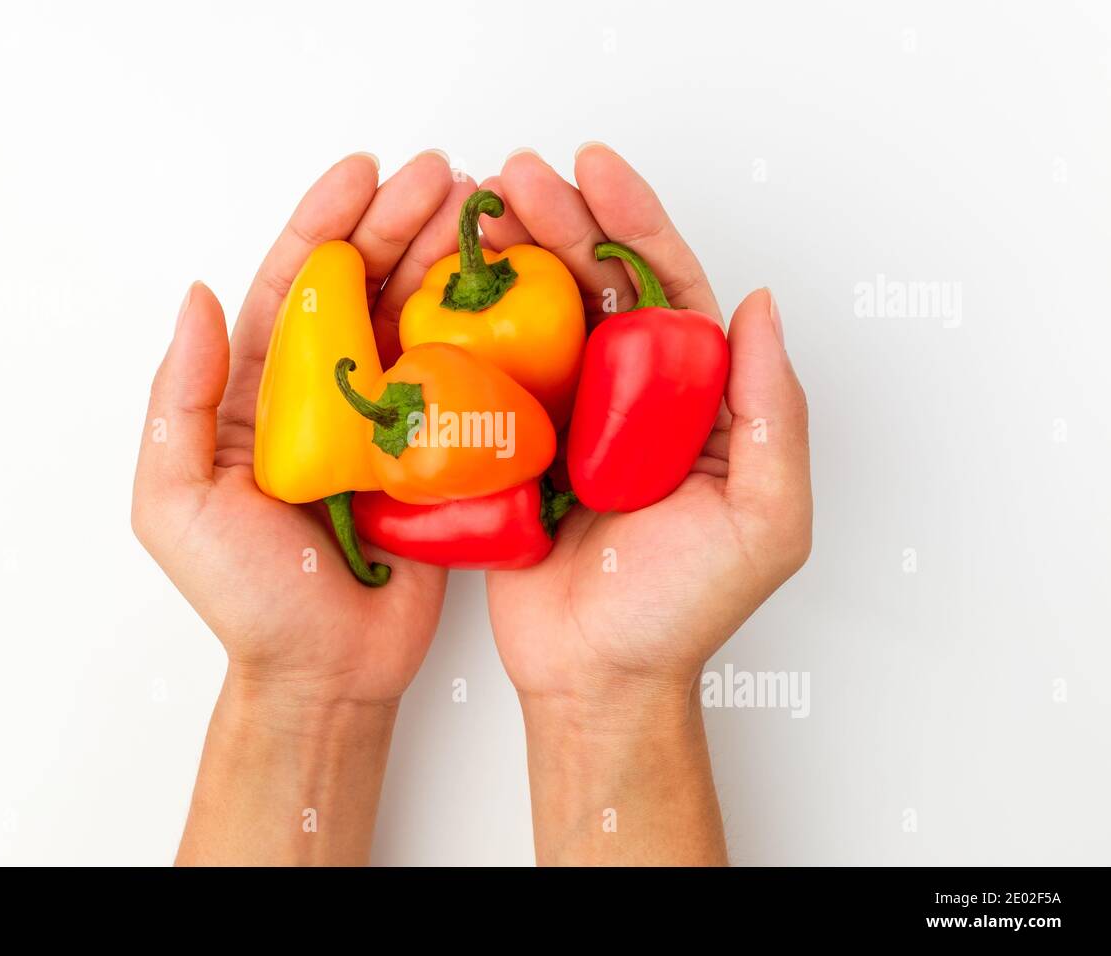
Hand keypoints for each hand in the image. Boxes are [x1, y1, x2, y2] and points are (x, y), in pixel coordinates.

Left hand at [132, 151, 474, 863]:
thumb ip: (178, 399)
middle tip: (446, 179)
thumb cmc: (248, 599)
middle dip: (400, 226)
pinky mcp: (437, 456)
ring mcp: (386, 424)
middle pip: (362, 291)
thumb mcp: (176, 502)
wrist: (328, 672)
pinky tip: (511, 294)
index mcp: (259, 395)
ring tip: (486, 216)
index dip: (324, 225)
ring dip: (447, 265)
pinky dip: (486, 336)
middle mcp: (325, 397)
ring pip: (416, 324)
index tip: (362, 174)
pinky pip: (463, 386)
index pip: (291, 290)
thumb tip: (199, 298)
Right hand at [481, 145, 811, 863]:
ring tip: (473, 210)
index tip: (593, 170)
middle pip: (596, 286)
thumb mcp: (764, 517)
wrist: (595, 676)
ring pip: (538, 317)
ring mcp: (568, 418)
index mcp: (694, 400)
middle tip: (513, 176)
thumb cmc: (682, 611)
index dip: (634, 221)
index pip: (668, 288)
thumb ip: (772, 412)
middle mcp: (631, 397)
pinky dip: (466, 326)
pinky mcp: (512, 446)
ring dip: (509, 258)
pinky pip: (489, 374)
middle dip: (559, 221)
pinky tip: (441, 283)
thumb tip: (760, 303)